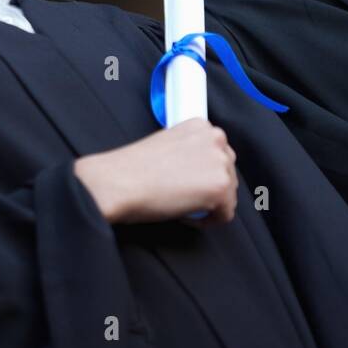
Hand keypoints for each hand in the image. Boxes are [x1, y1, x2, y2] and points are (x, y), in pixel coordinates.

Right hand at [74, 118, 238, 225]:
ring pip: (229, 195)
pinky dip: (207, 221)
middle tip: (184, 197)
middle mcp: (216, 138)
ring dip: (208, 205)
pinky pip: (226, 214)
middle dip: (209, 189)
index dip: (203, 174)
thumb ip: (190, 151)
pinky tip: (184, 215)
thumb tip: (200, 171)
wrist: (119, 181)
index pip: (219, 155)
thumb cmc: (133, 168)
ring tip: (181, 205)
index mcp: (201, 125)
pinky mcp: (220, 187)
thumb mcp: (168, 144)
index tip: (188, 183)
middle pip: (228, 174)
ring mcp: (220, 162)